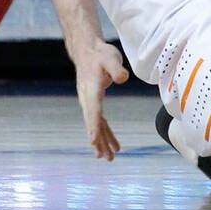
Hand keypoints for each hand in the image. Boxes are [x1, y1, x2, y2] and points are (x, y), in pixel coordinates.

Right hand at [73, 39, 129, 159]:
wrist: (87, 51)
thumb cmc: (100, 54)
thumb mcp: (110, 58)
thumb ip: (116, 68)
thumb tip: (123, 78)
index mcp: (91, 89)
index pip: (93, 110)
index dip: (93, 125)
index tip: (92, 141)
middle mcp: (87, 99)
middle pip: (93, 122)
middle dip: (98, 141)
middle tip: (104, 157)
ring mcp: (89, 102)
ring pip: (96, 125)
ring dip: (102, 141)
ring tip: (109, 158)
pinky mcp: (94, 102)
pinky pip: (99, 121)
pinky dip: (105, 133)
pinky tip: (112, 144)